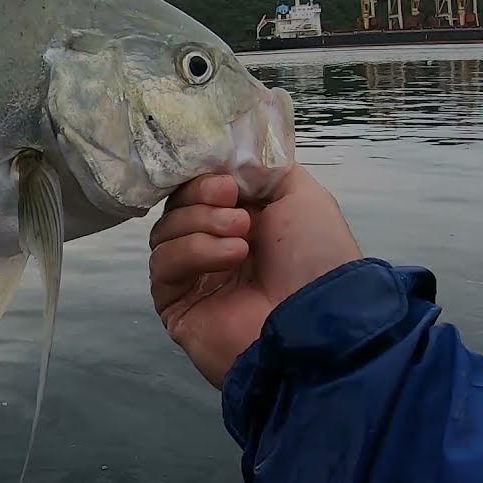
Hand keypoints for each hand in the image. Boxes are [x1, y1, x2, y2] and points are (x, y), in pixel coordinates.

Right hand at [148, 165, 361, 388]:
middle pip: (176, 207)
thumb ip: (260, 169)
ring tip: (241, 237)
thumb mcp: (300, 194)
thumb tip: (225, 162)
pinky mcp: (174, 304)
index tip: (226, 179)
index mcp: (241, 222)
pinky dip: (193, 252)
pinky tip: (230, 257)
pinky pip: (163, 265)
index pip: (198, 189)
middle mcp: (213, 248)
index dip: (203, 177)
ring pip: (164, 233)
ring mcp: (192, 278)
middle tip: (232, 204)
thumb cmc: (316, 256)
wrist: (318, 319)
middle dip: (201, 199)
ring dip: (201, 225)